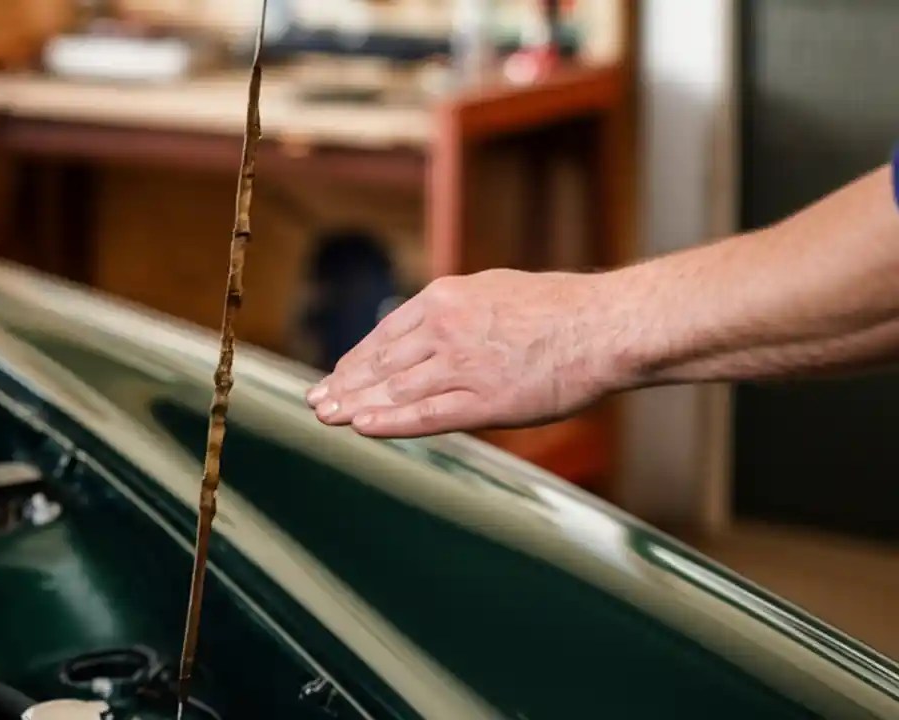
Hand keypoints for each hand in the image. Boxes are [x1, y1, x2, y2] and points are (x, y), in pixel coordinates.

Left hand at [304, 269, 631, 437]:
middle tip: (316, 401)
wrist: (604, 326)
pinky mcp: (483, 401)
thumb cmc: (559, 309)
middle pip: (380, 363)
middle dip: (344, 384)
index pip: (385, 334)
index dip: (356, 359)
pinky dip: (389, 422)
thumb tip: (429, 325)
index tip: (336, 375)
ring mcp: (462, 366)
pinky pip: (425, 415)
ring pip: (394, 389)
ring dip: (355, 404)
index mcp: (445, 298)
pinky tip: (363, 427)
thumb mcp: (494, 290)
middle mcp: (444, 329)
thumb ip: (456, 309)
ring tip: (328, 417)